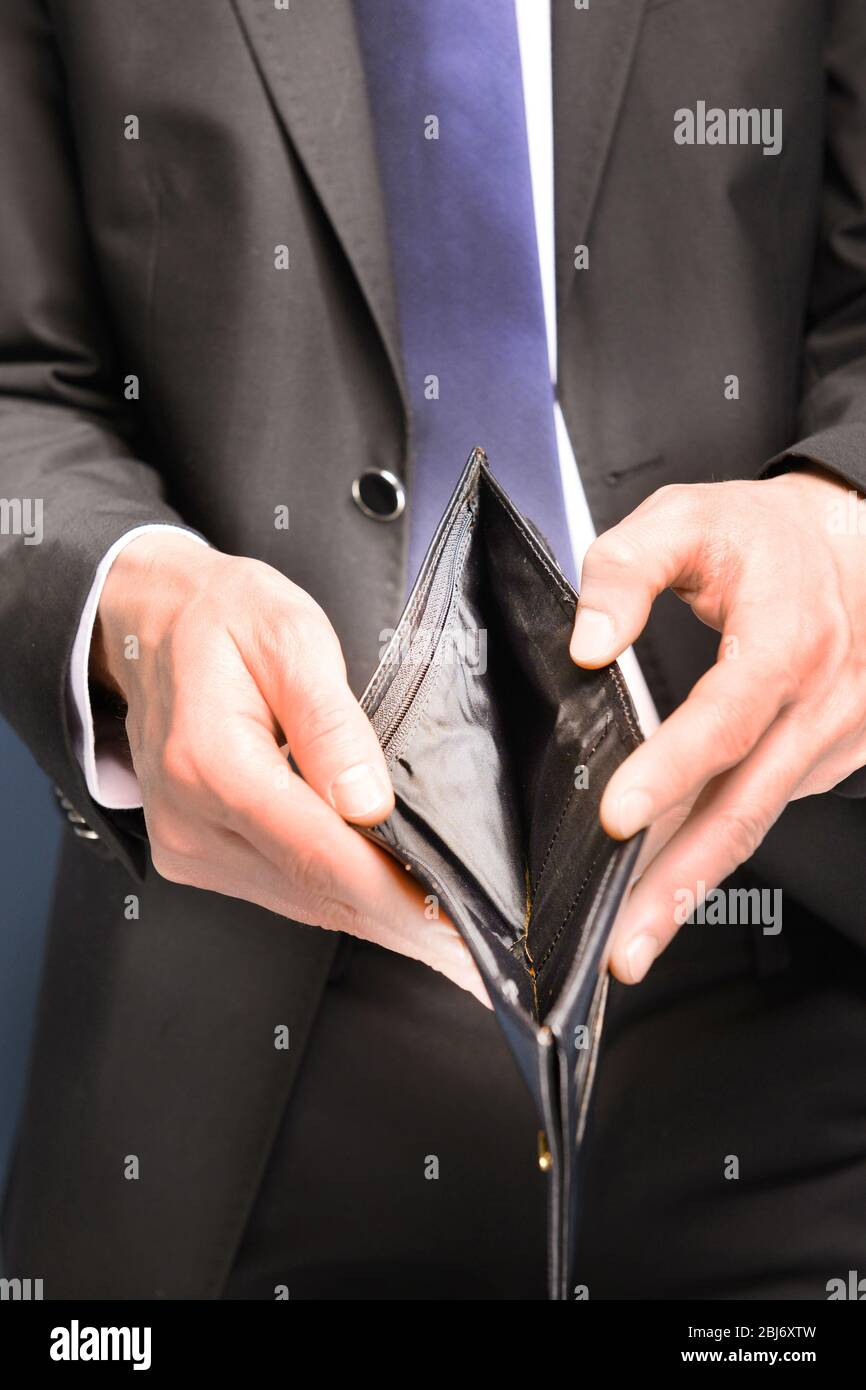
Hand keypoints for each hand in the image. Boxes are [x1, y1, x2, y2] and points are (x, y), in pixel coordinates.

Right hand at [92, 531, 487, 1004]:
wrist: (149, 622)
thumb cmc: (224, 618)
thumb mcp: (289, 636)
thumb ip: (330, 722)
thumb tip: (369, 803)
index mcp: (211, 763)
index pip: (318, 853)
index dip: (394, 898)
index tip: (454, 928)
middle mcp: (191, 820)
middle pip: (315, 892)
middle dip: (400, 923)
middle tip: (472, 949)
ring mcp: (188, 845)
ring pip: (302, 903)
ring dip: (376, 919)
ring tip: (447, 933)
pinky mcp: (195, 855)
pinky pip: (282, 891)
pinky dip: (340, 899)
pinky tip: (390, 903)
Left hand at [570, 468, 865, 983]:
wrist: (854, 548)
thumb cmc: (764, 538)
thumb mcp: (690, 516)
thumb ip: (628, 568)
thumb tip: (588, 646)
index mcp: (788, 637)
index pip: (728, 714)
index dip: (673, 767)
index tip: (617, 814)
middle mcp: (818, 703)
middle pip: (744, 807)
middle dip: (677, 881)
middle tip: (622, 943)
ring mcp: (828, 742)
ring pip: (752, 826)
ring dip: (689, 888)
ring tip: (631, 943)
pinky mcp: (819, 763)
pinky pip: (758, 815)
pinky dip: (708, 856)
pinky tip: (662, 888)